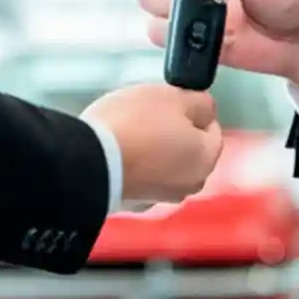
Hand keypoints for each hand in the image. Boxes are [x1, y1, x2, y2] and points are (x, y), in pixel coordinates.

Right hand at [82, 83, 223, 203]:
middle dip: (170, 130)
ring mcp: (159, 196)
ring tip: (127, 129)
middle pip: (186, 148)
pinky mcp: (132, 202)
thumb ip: (201, 101)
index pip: (211, 128)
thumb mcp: (174, 96)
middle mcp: (189, 184)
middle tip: (147, 113)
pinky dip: (132, 163)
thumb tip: (206, 107)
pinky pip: (139, 176)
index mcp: (206, 158)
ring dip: (150, 147)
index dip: (192, 109)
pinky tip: (116, 149)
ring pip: (162, 163)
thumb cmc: (132, 126)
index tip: (173, 100)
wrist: (87, 162)